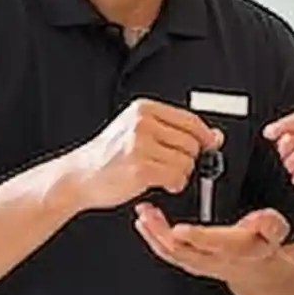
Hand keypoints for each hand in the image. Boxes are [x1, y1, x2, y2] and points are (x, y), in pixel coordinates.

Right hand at [68, 98, 222, 210]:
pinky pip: (176, 177)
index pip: (189, 119)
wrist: (79, 176)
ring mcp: (140, 146)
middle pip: (192, 141)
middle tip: (175, 165)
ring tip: (163, 174)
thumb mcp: (139, 132)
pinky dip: (174, 184)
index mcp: (144, 109)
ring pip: (186, 161)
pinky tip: (161, 183)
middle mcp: (142, 124)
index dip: (205, 136)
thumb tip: (214, 136)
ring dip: (181, 173)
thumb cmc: (108, 156)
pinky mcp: (140, 169)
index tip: (210, 145)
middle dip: (189, 158)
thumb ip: (175, 131)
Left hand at [133, 204, 289, 281]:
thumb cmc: (262, 245)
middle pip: (182, 251)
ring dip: (153, 235)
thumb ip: (269, 224)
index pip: (212, 244)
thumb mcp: (276, 230)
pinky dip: (153, 238)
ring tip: (142, 215)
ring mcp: (198, 262)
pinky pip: (167, 254)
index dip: (196, 238)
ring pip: (170, 254)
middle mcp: (212, 258)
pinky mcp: (189, 261)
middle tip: (148, 214)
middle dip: (162, 233)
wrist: (257, 272)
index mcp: (234, 248)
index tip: (180, 229)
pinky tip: (144, 223)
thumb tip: (261, 219)